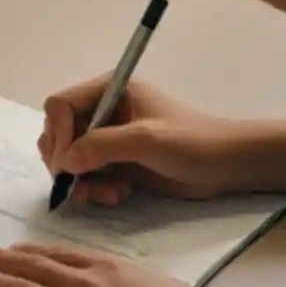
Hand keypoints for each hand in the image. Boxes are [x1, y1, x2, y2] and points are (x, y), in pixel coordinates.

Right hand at [38, 75, 249, 204]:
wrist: (227, 167)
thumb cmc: (193, 143)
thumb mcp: (147, 140)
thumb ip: (102, 146)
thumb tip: (64, 162)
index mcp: (110, 91)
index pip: (60, 106)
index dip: (59, 133)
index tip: (70, 163)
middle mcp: (103, 112)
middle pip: (58, 134)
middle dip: (67, 162)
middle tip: (81, 185)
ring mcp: (108, 139)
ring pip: (69, 159)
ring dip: (80, 181)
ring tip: (107, 195)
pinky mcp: (116, 163)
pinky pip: (85, 176)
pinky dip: (92, 189)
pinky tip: (117, 195)